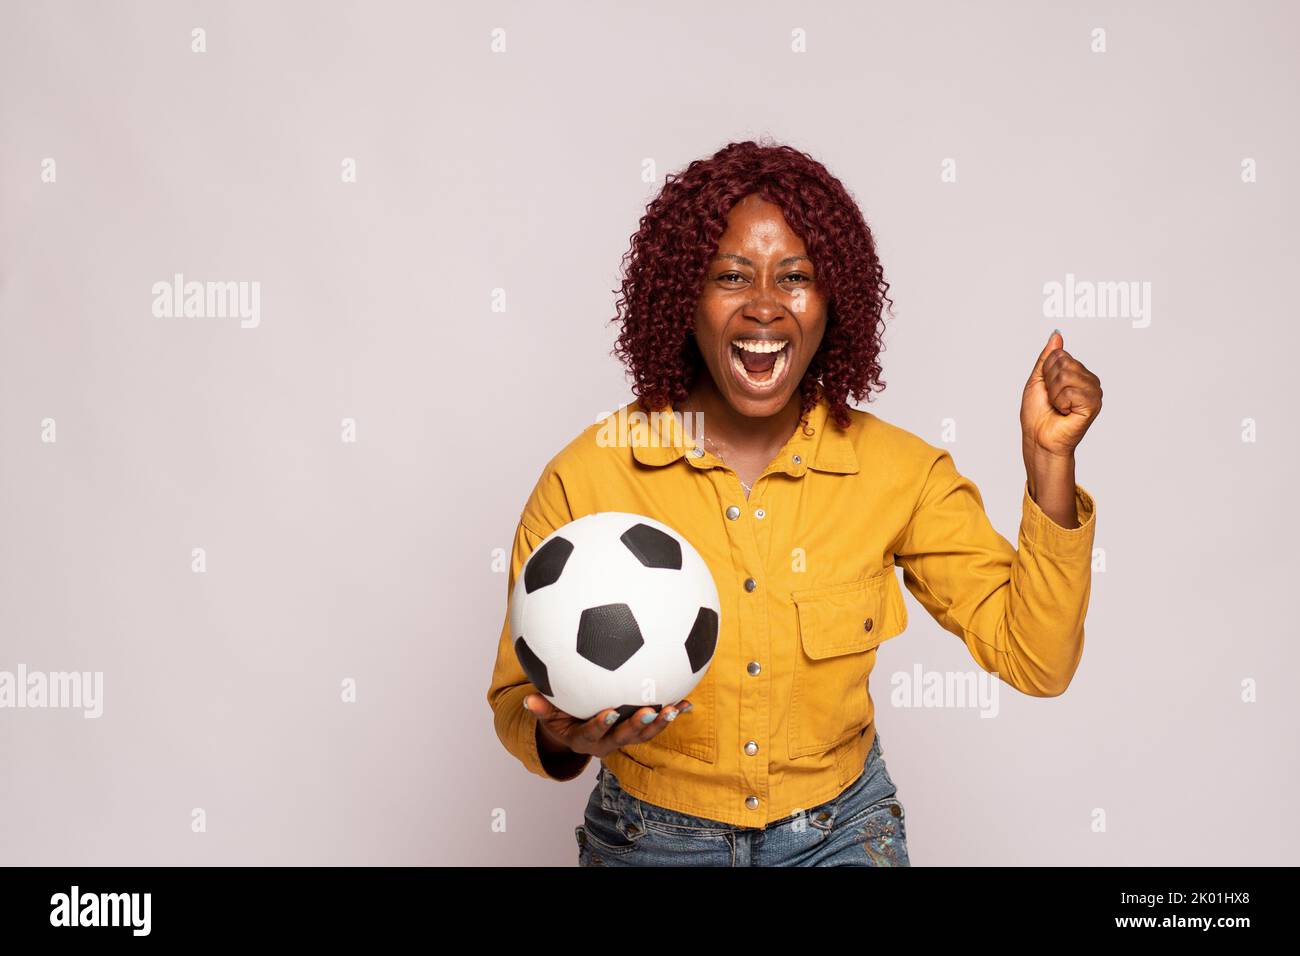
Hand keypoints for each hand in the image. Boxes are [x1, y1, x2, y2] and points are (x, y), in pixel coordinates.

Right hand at [523, 693, 691, 760]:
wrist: (574, 731)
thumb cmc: (559, 717)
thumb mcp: (547, 715)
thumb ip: (541, 708)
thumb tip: (528, 699)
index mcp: (584, 739)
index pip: (592, 735)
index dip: (601, 726)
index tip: (610, 713)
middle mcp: (606, 743)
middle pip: (624, 738)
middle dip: (638, 725)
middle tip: (650, 709)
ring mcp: (623, 738)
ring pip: (644, 734)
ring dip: (660, 723)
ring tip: (675, 709)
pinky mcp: (637, 731)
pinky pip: (655, 725)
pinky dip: (671, 715)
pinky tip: (688, 703)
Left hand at [1021, 329, 1102, 460]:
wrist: (1039, 438)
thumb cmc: (1037, 414)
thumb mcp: (1037, 380)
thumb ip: (1047, 358)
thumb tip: (1056, 335)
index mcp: (1077, 373)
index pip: (1059, 355)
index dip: (1046, 373)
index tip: (1047, 389)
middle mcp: (1088, 380)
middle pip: (1063, 362)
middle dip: (1049, 383)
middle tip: (1052, 400)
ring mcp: (1093, 392)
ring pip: (1066, 375)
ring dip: (1054, 393)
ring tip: (1058, 406)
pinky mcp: (1093, 404)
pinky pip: (1070, 391)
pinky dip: (1061, 402)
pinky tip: (1065, 412)